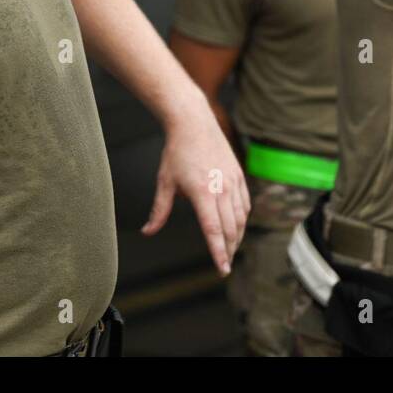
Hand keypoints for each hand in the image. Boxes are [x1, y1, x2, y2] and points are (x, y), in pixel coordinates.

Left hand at [141, 97, 249, 274]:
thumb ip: (159, 211)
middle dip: (229, 250)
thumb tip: (147, 232)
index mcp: (202, 192)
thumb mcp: (164, 182)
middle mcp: (221, 189)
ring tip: (230, 249)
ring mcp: (233, 181)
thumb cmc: (176, 152)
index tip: (222, 269)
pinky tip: (237, 227)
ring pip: (241, 218)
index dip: (218, 253)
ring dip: (237, 237)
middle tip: (225, 265)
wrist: (194, 123)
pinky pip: (244, 204)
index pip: (213, 230)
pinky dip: (242, 219)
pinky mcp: (238, 175)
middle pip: (230, 228)